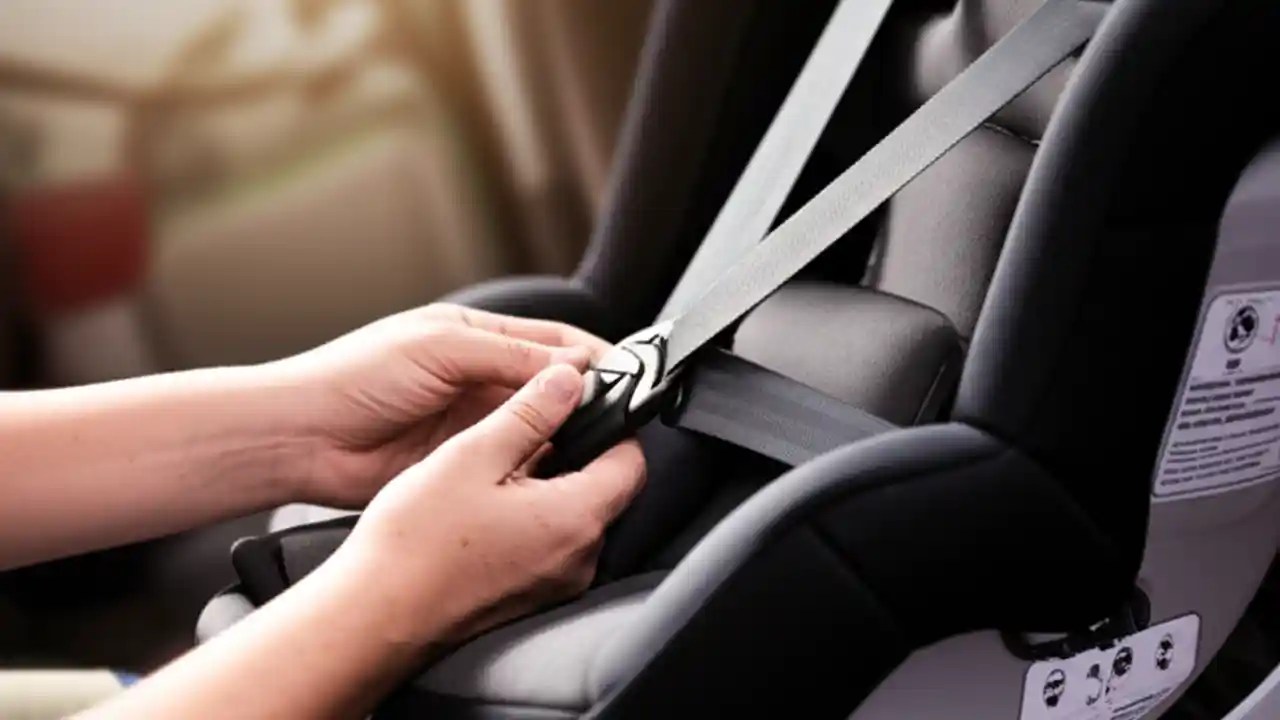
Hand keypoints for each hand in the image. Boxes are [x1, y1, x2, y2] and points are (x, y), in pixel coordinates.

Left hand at [270, 304, 610, 507]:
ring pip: (542, 427)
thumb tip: (576, 363)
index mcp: (478, 338)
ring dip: (568, 435)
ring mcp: (475, 424)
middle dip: (588, 397)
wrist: (303, 437)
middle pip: (555, 386)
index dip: (593, 356)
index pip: (555, 340)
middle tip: (619, 415)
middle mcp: (483, 379)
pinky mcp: (464, 464)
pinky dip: (541, 467)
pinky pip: (516, 464)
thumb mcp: (441, 349)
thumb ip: (511, 356)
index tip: (627, 375)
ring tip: (596, 445)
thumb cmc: (356, 377)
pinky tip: (558, 473)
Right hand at [330, 363, 646, 646]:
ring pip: (577, 514)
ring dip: (551, 483)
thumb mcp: (472, 454)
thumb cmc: (415, 545)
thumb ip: (530, 413)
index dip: (612, 423)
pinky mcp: (531, 595)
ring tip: (498, 466)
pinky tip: (487, 504)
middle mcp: (578, 557)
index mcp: (576, 519)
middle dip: (579, 451)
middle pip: (608, 488)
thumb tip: (568, 380)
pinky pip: (551, 542)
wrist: (374, 616)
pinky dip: (532, 515)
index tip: (581, 402)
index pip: (632, 460)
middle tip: (531, 428)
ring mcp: (556, 582)